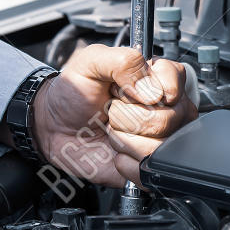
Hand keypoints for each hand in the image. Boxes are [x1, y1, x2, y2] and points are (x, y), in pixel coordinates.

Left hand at [31, 45, 196, 185]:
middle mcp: (169, 109)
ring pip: (159, 147)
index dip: (142, 91)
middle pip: (166, 119)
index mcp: (160, 78)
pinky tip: (116, 151)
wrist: (56, 127)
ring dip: (124, 140)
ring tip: (113, 130)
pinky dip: (124, 163)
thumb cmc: (76, 93)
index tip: (120, 89)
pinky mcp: (151, 165)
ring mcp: (163, 138)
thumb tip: (152, 91)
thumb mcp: (92, 61)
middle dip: (126, 117)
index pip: (173, 86)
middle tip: (112, 110)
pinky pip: (148, 169)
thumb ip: (124, 60)